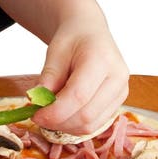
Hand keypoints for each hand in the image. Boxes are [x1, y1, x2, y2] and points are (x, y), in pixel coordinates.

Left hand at [32, 10, 128, 136]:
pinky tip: (63, 114)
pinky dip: (76, 125)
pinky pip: (96, 124)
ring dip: (66, 126)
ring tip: (50, 113)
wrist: (90, 32)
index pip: (78, 96)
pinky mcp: (118, 102)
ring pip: (91, 125)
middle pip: (86, 115)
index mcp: (102, 59)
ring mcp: (121, 92)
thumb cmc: (73, 39)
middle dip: (58, 122)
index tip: (35, 115)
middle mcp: (117, 77)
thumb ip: (48, 77)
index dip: (55, 112)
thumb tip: (37, 103)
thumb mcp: (55, 51)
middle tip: (39, 116)